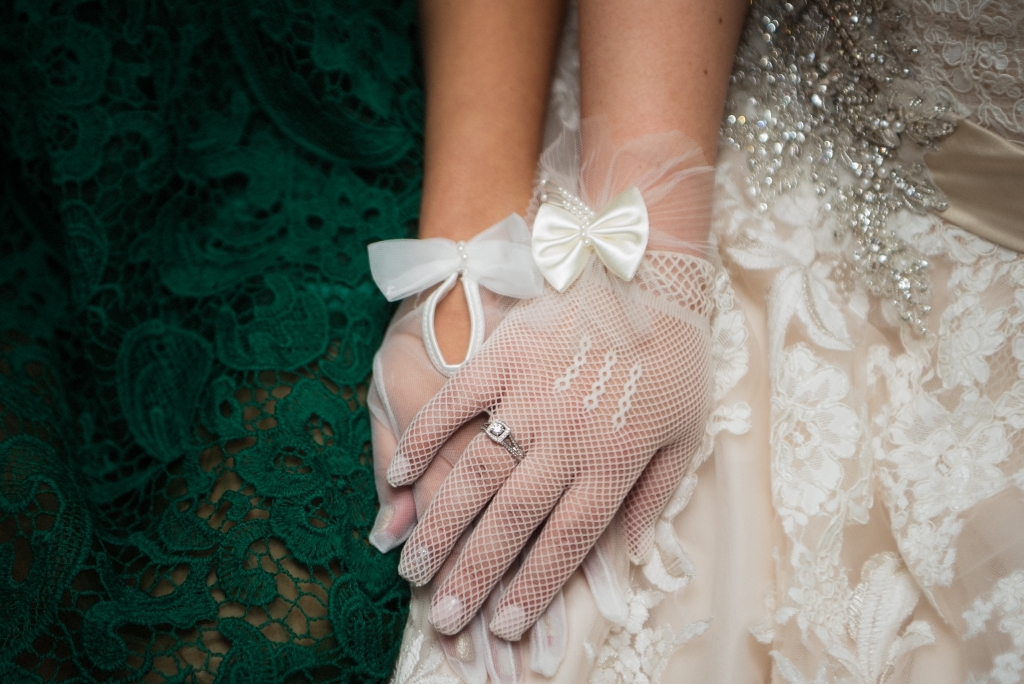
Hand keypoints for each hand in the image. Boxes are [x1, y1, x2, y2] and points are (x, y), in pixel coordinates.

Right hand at [387, 249, 715, 639]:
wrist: (648, 270)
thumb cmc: (673, 352)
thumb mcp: (686, 429)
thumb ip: (656, 494)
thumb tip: (631, 552)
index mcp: (613, 461)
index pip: (567, 542)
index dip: (534, 588)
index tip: (505, 625)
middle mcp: (566, 438)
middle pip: (514, 521)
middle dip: (476, 575)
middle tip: (445, 616)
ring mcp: (529, 396)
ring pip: (477, 474)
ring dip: (443, 525)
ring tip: (413, 566)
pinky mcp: (503, 356)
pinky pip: (455, 404)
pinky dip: (425, 440)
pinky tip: (401, 478)